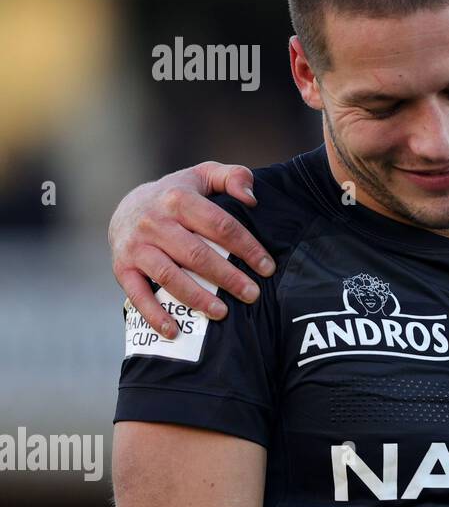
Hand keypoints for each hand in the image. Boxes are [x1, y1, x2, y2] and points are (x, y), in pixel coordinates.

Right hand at [110, 162, 274, 336]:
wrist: (127, 207)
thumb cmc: (178, 195)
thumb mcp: (203, 175)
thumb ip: (232, 176)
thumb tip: (252, 198)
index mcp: (179, 198)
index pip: (220, 225)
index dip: (247, 247)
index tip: (267, 267)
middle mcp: (155, 222)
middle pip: (197, 254)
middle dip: (228, 277)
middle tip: (252, 294)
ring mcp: (136, 247)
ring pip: (169, 276)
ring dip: (197, 298)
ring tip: (222, 312)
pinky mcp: (122, 268)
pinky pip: (138, 294)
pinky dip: (154, 314)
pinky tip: (174, 330)